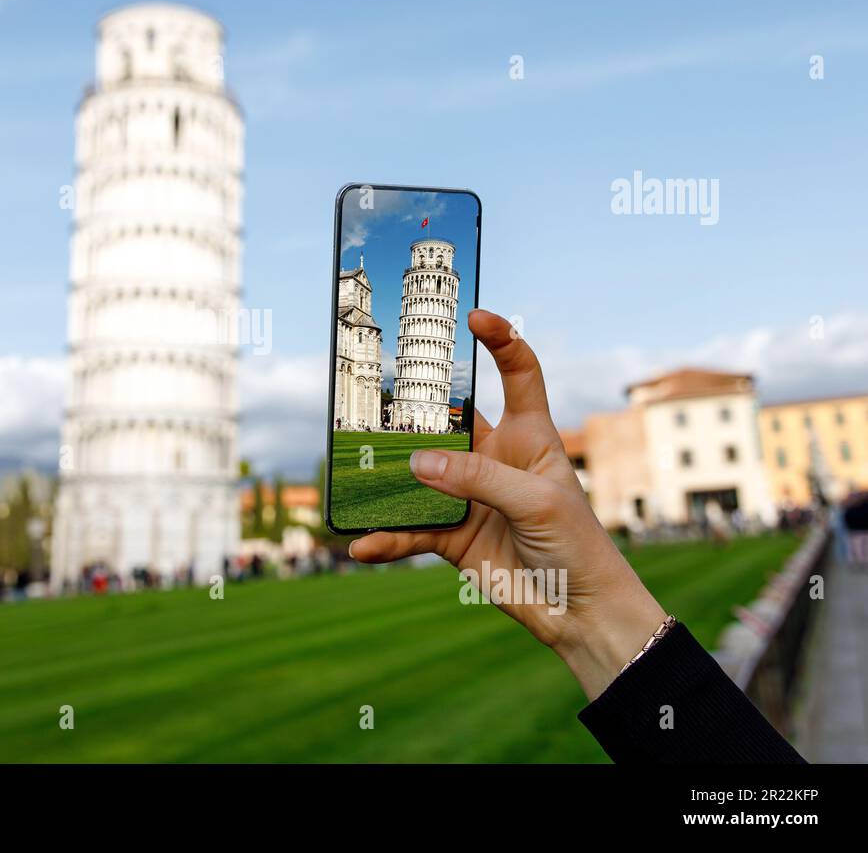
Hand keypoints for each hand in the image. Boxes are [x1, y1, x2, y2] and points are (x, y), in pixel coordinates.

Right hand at [348, 309, 666, 699]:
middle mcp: (494, 459)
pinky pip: (410, 531)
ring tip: (352, 468)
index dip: (501, 341)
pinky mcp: (451, 536)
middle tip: (375, 390)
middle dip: (414, 406)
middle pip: (448, 421)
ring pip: (418, 475)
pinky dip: (386, 539)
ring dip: (388, 475)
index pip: (519, 374)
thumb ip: (478, 477)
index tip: (476, 317)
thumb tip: (417, 462)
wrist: (579, 613)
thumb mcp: (535, 502)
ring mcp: (469, 496)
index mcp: (529, 436)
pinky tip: (362, 545)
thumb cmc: (578, 545)